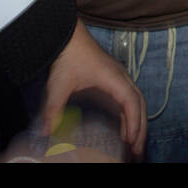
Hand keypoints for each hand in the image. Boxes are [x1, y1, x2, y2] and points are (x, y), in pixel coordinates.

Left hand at [40, 23, 146, 159]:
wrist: (68, 35)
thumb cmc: (68, 56)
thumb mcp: (59, 85)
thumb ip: (53, 110)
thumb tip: (46, 133)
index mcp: (114, 78)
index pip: (131, 101)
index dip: (134, 122)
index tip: (131, 141)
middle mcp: (121, 78)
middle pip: (140, 104)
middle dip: (141, 128)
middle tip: (138, 152)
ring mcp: (119, 78)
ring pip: (136, 102)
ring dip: (138, 123)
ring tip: (135, 145)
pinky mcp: (113, 79)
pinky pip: (128, 99)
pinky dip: (130, 116)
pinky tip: (124, 131)